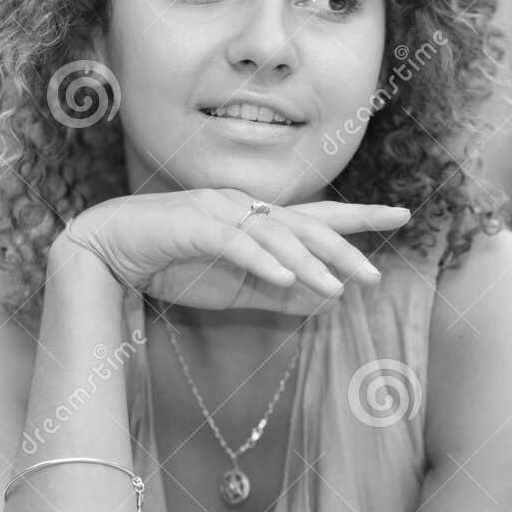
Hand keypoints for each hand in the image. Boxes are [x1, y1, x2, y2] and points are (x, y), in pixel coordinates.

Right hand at [56, 189, 411, 315]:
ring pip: (275, 235)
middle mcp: (245, 209)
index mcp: (259, 221)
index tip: (404, 215)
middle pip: (305, 226)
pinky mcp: (192, 226)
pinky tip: (285, 278)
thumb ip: (281, 293)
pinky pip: (234, 243)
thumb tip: (328, 301)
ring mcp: (219, 213)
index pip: (320, 217)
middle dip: (343, 250)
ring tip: (337, 287)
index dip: (362, 216)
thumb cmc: (174, 264)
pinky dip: (261, 260)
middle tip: (373, 276)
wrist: (107, 250)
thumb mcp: (238, 289)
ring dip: (308, 262)